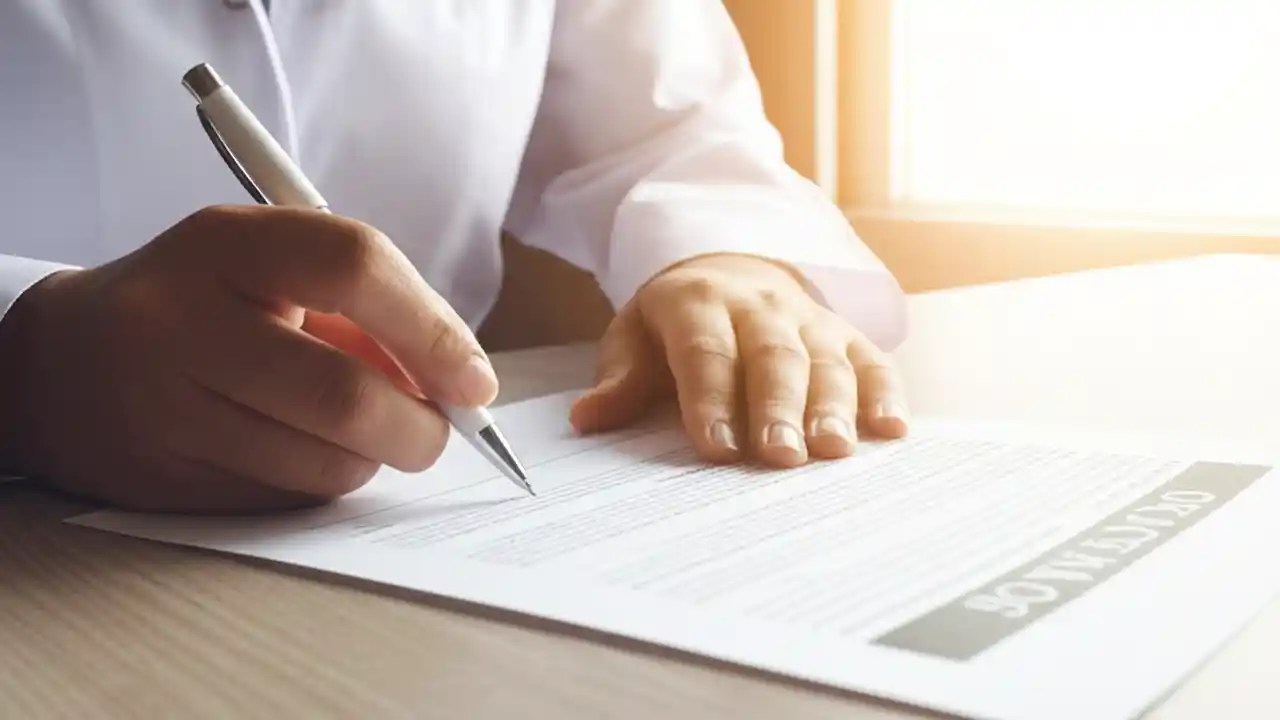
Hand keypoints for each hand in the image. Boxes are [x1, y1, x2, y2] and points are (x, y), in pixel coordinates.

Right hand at [0, 205, 495, 511]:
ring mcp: (168, 407)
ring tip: (356, 429)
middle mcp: (185, 322)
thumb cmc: (205, 303)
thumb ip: (365, 307)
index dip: (432, 328)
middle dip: (419, 428)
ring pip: (324, 463)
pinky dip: (323, 480)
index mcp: (226, 244)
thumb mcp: (269, 267)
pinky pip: (289, 498)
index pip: (355, 266)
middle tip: (438, 430)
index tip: (474, 379)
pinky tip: (295, 447)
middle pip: (343, 395)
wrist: (66, 362)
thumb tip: (459, 380)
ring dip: (372, 457)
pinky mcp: (166, 480)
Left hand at [571, 254, 908, 466]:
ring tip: (833, 451)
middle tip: (781, 458)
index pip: (706, 353)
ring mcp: (809, 319)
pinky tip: (892, 430)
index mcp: (698, 303)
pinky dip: (885, 393)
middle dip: (778, 408)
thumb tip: (587, 419)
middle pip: (773, 358)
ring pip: (826, 360)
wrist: (731, 269)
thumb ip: (622, 380)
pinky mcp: (846, 335)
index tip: (717, 449)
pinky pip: (872, 360)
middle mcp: (760, 306)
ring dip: (833, 407)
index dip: (711, 400)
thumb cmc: (677, 321)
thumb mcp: (636, 336)